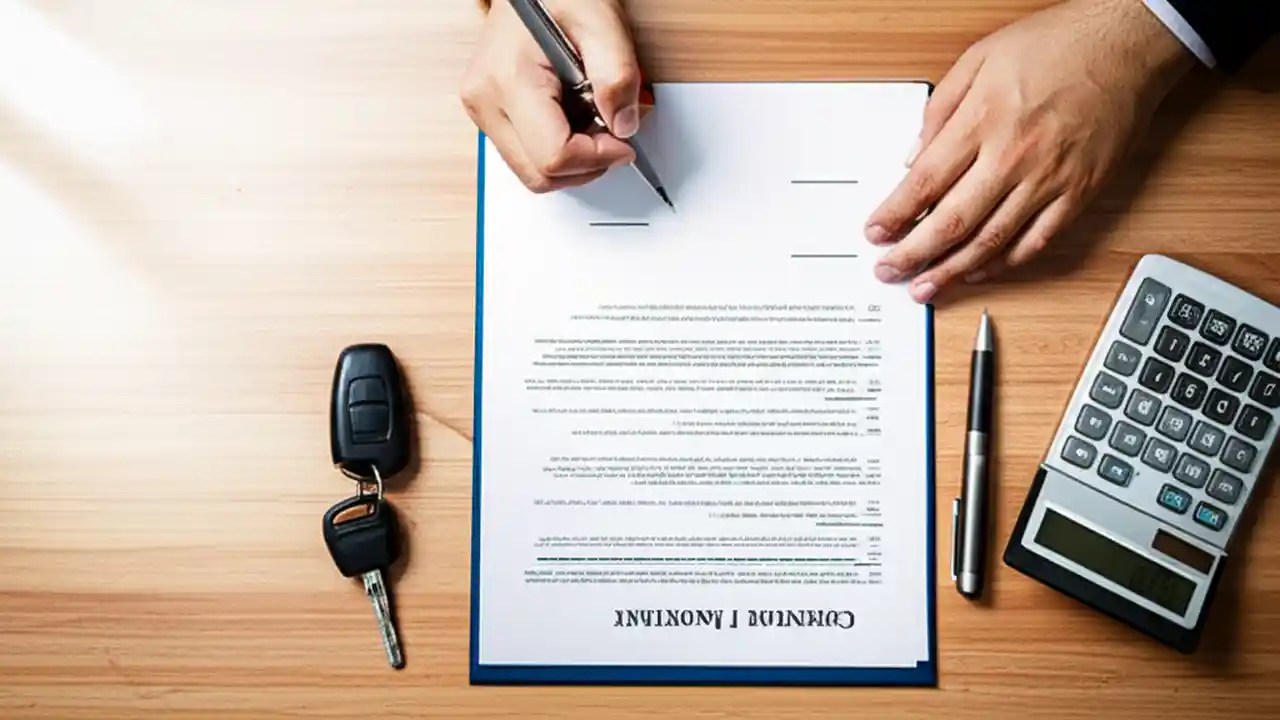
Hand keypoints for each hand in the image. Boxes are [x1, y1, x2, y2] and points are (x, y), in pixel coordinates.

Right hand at [461, 0, 640, 192]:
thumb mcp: (600, 22)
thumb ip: (617, 76)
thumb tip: (623, 126)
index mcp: (509, 81)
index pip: (553, 157)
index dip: (597, 158)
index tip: (624, 142)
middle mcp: (486, 102)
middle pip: (539, 175)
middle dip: (585, 164)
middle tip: (611, 130)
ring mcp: (483, 112)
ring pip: (533, 172)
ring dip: (573, 159)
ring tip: (591, 116)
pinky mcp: (489, 115)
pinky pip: (527, 155)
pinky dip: (559, 148)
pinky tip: (573, 115)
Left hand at [865, 0, 1196, 302]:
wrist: (1127, 43)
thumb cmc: (1057, 44)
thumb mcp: (980, 57)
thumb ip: (940, 109)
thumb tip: (913, 156)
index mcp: (982, 120)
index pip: (923, 183)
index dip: (894, 215)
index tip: (875, 233)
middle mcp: (1013, 156)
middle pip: (951, 222)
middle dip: (913, 254)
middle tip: (888, 271)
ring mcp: (1049, 179)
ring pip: (991, 241)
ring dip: (953, 271)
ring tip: (926, 288)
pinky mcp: (1079, 193)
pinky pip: (1037, 242)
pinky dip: (1004, 264)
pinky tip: (980, 272)